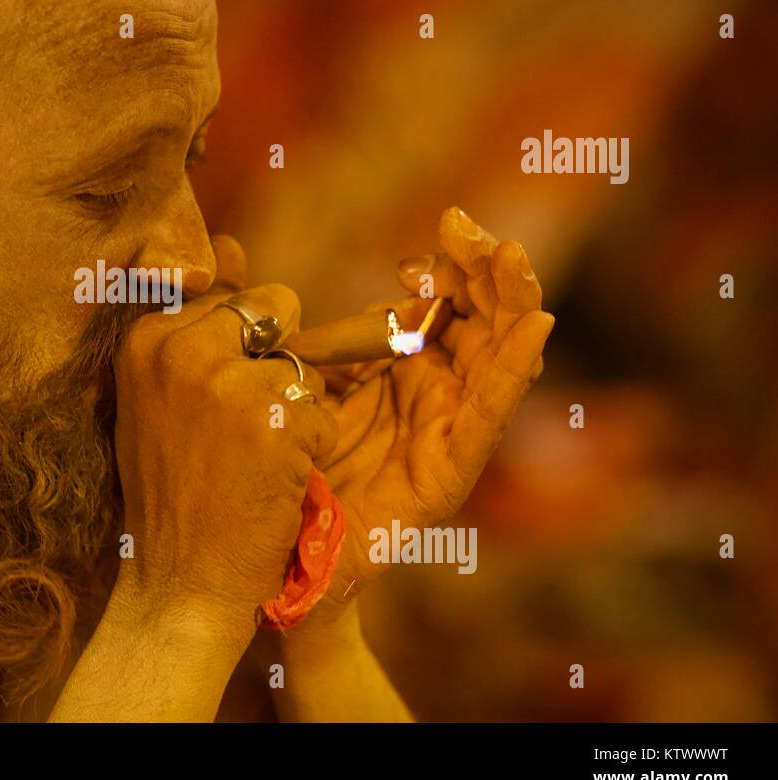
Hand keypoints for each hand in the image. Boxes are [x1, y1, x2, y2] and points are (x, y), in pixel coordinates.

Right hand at [110, 238, 338, 645]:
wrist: (175, 585)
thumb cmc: (174, 493)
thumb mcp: (161, 398)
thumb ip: (199, 321)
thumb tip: (231, 245)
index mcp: (143, 337)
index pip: (226, 298)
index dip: (239, 350)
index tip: (215, 406)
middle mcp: (177, 346)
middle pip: (274, 310)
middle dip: (274, 367)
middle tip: (238, 434)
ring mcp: (223, 380)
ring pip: (303, 365)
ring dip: (292, 414)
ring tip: (245, 464)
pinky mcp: (270, 419)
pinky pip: (320, 410)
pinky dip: (307, 450)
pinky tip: (266, 483)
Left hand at [283, 207, 552, 638]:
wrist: (268, 551)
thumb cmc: (275, 464)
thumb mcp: (279, 379)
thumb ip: (277, 329)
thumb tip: (242, 262)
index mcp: (399, 368)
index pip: (439, 303)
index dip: (444, 266)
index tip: (429, 238)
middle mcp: (431, 393)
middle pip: (479, 318)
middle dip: (481, 267)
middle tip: (467, 228)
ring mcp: (445, 431)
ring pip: (497, 354)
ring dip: (510, 299)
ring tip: (511, 257)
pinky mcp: (449, 470)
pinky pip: (490, 411)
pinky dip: (517, 366)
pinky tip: (536, 323)